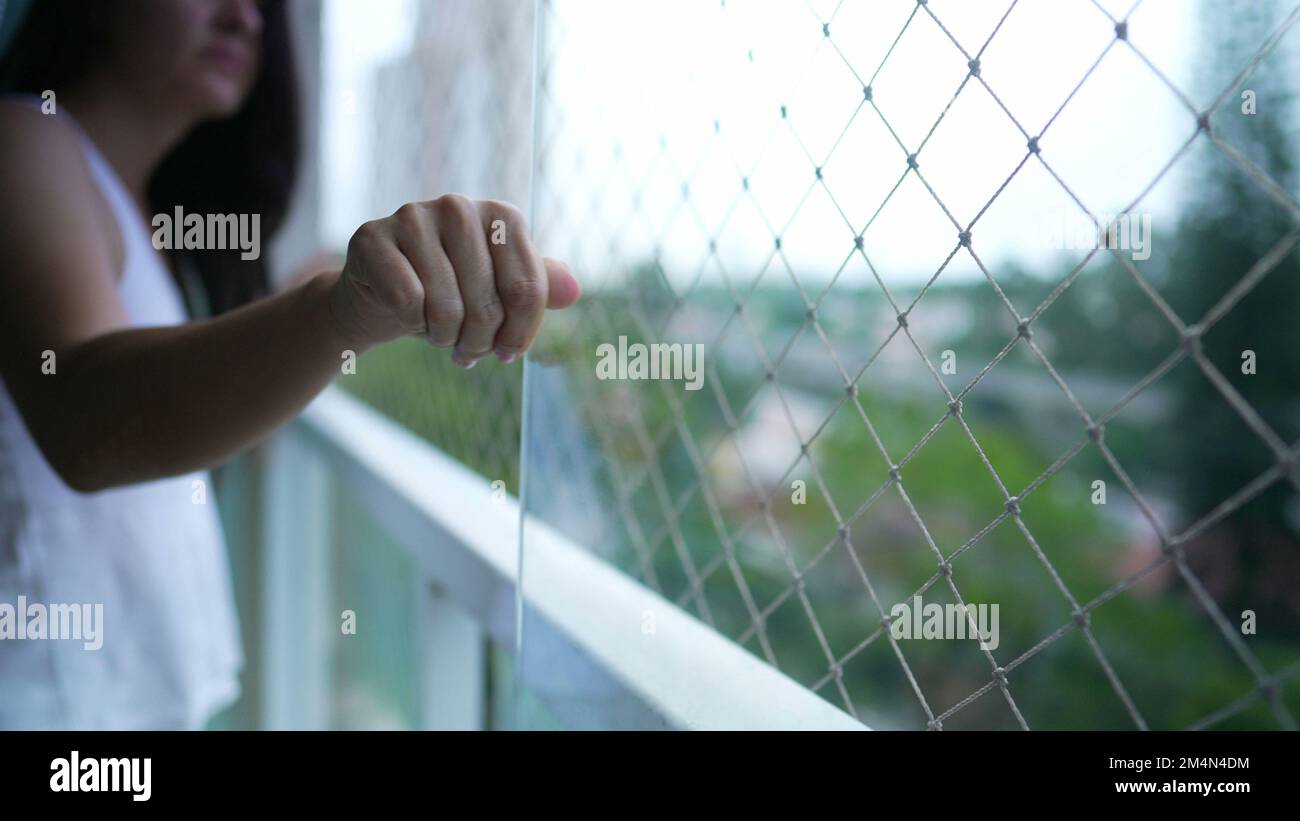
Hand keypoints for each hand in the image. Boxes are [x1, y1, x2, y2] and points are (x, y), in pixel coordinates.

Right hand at [327, 195, 580, 365]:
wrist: (379, 295)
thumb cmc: (448, 293)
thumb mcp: (498, 292)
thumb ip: (535, 288)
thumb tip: (574, 290)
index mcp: (500, 215)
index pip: (528, 290)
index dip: (520, 335)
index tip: (507, 354)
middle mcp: (459, 206)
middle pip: (489, 305)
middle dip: (480, 343)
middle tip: (467, 352)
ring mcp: (413, 216)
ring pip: (448, 308)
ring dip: (445, 337)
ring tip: (439, 333)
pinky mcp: (373, 236)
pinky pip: (408, 302)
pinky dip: (410, 323)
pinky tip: (407, 316)